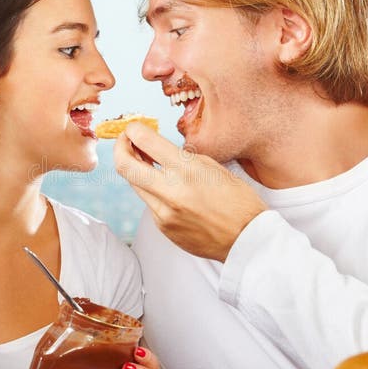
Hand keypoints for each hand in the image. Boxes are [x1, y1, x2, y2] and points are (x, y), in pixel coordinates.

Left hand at [113, 123, 266, 261]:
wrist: (247, 239)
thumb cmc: (237, 200)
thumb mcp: (213, 166)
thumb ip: (181, 157)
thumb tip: (154, 147)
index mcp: (187, 169)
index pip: (144, 141)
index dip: (133, 130)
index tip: (133, 128)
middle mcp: (170, 191)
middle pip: (124, 165)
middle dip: (120, 148)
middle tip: (126, 142)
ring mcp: (164, 212)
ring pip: (134, 184)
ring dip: (136, 169)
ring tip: (146, 161)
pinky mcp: (163, 227)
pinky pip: (149, 203)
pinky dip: (153, 191)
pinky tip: (167, 189)